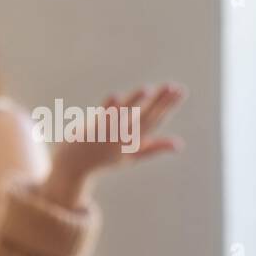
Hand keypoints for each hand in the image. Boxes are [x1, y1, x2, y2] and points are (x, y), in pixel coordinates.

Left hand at [44, 83, 185, 206]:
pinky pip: (99, 119)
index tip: (182, 90)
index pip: (156, 120)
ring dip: (134, 103)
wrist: (74, 168)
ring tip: (147, 89)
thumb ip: (155, 147)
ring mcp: (107, 133)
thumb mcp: (132, 156)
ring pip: (123, 116)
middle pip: (145, 117)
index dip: (169, 105)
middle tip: (174, 86)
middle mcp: (123, 137)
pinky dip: (106, 110)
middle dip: (160, 102)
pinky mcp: (91, 130)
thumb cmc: (104, 160)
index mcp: (135, 140)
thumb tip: (180, 144)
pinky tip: (114, 96)